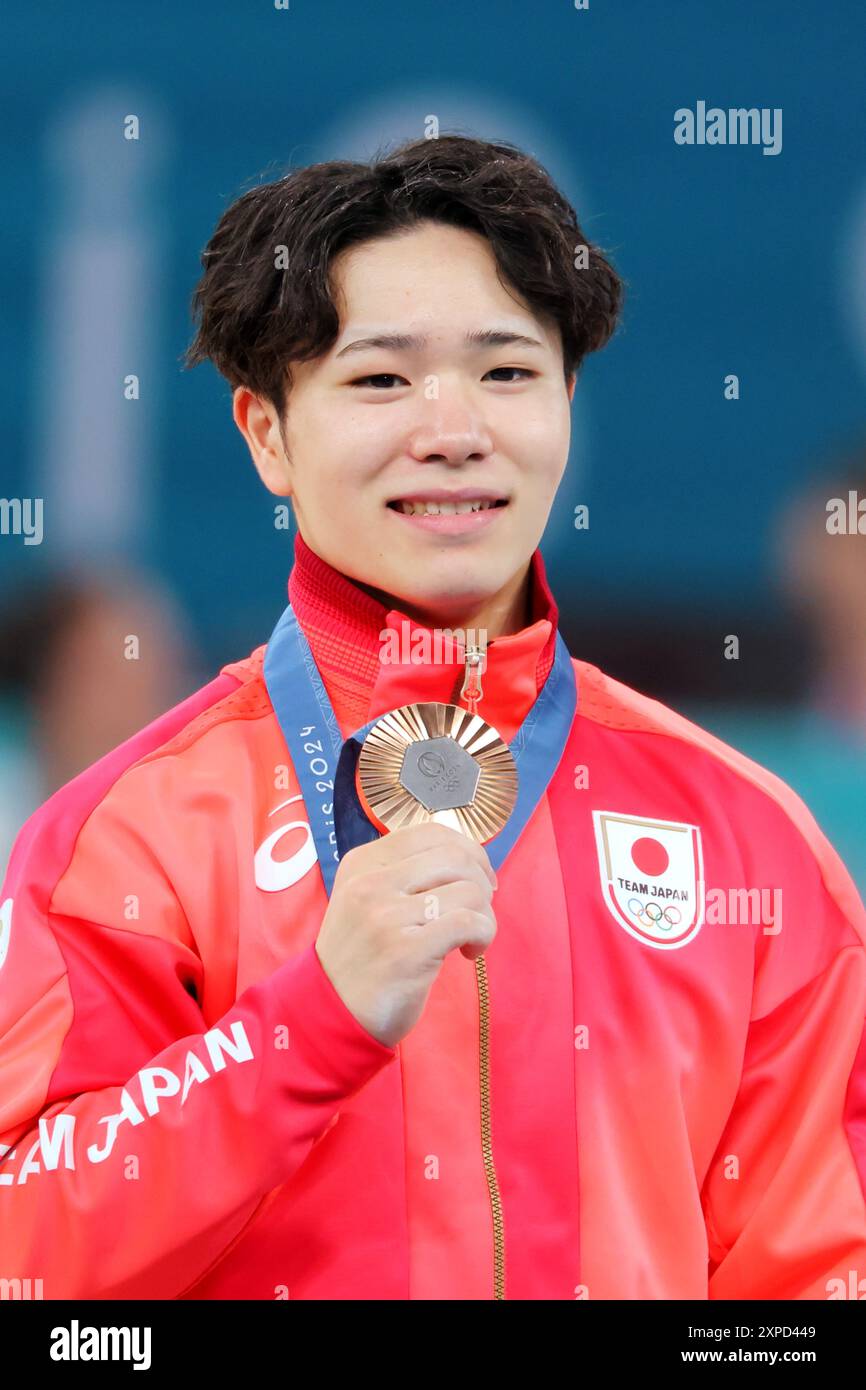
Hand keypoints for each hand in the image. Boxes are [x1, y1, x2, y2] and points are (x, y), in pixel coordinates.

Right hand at [315, 822, 496, 1048]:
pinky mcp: (406, 951)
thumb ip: (403, 873)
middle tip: (480, 910)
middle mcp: (371, 883)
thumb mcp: (365, 901)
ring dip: (485, 915)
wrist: (330, 1013)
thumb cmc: (360, 957)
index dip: (467, 850)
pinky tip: (469, 953)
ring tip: (470, 938)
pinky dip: (483, 934)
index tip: (477, 877)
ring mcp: (386, 916)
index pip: (430, 831)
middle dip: (482, 882)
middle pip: (455, 857)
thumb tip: (467, 858)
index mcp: (361, 863)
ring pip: (468, 891)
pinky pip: (468, 923)